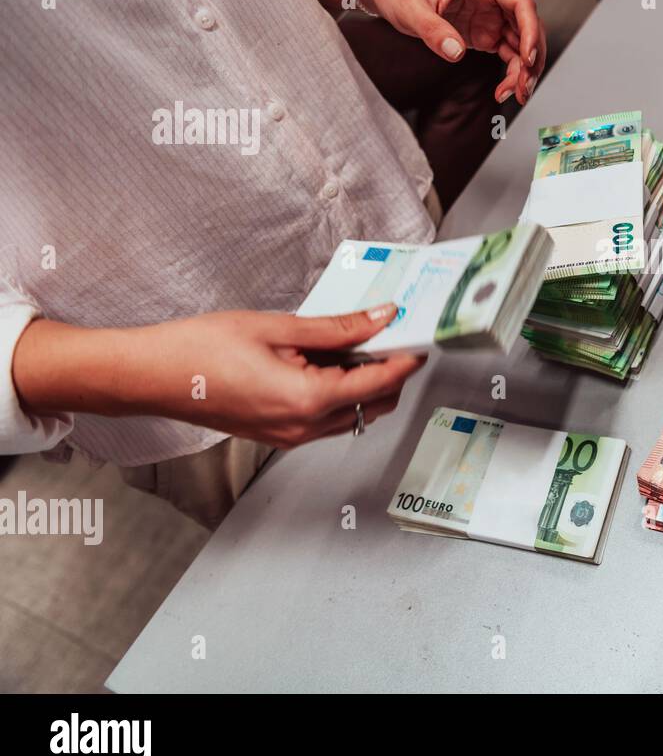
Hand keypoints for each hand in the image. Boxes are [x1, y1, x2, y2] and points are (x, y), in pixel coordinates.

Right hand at [14, 304, 425, 449]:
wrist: (150, 376)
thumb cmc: (200, 349)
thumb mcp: (276, 328)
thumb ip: (336, 328)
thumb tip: (380, 318)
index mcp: (306, 400)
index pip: (379, 383)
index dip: (406, 360)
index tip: (420, 339)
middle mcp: (303, 428)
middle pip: (375, 405)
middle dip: (390, 373)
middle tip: (388, 334)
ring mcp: (290, 437)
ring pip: (353, 415)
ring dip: (364, 384)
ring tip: (353, 343)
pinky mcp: (278, 435)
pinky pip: (326, 418)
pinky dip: (338, 393)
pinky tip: (324, 361)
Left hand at [354, 0, 546, 105]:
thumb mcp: (412, 7)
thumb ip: (434, 30)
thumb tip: (456, 52)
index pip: (520, 3)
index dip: (530, 30)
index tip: (528, 57)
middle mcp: (492, 0)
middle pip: (527, 28)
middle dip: (532, 59)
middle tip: (524, 86)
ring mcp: (490, 18)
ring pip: (520, 45)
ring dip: (524, 71)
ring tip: (517, 94)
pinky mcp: (483, 35)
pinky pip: (507, 56)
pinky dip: (510, 74)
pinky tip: (504, 90)